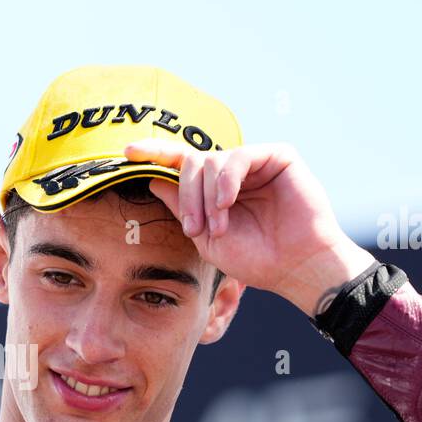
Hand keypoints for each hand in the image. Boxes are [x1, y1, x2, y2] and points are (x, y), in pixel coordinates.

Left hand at [123, 140, 376, 315]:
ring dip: (206, 196)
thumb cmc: (255, 258)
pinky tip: (227, 203)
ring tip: (217, 225)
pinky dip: (227, 181)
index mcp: (214, 189)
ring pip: (211, 160)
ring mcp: (255, 162)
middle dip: (187, 195)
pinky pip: (239, 156)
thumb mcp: (206, 237)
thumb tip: (153, 180)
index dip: (155, 154)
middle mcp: (232, 171)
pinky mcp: (278, 156)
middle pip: (191, 162)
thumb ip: (181, 208)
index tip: (127, 153)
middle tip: (195, 228)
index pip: (180, 163)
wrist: (294, 267)